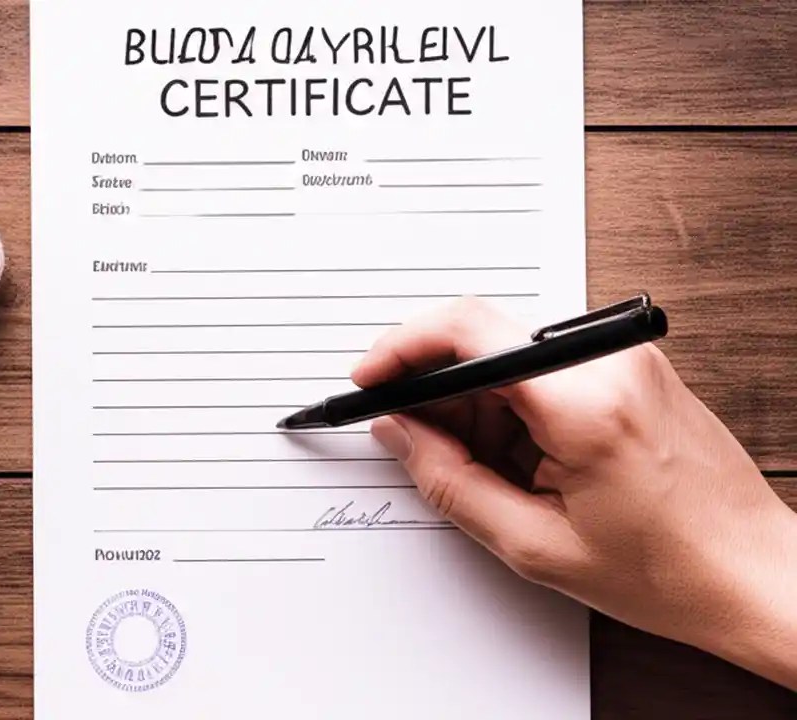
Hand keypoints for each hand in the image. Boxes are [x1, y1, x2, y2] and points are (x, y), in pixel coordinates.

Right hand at [355, 299, 796, 689]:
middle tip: (423, 447)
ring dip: (478, 407)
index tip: (371, 375)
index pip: (469, 330)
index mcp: (586, 401)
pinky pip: (544, 369)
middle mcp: (610, 362)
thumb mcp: (535, 544)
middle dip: (439, 393)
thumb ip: (448, 483)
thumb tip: (398, 435)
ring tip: (498, 475)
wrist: (755, 573)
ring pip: (509, 358)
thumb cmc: (673, 569)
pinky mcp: (631, 367)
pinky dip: (513, 408)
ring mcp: (626, 359)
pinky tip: (525, 461)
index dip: (402, 347)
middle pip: (484, 343)